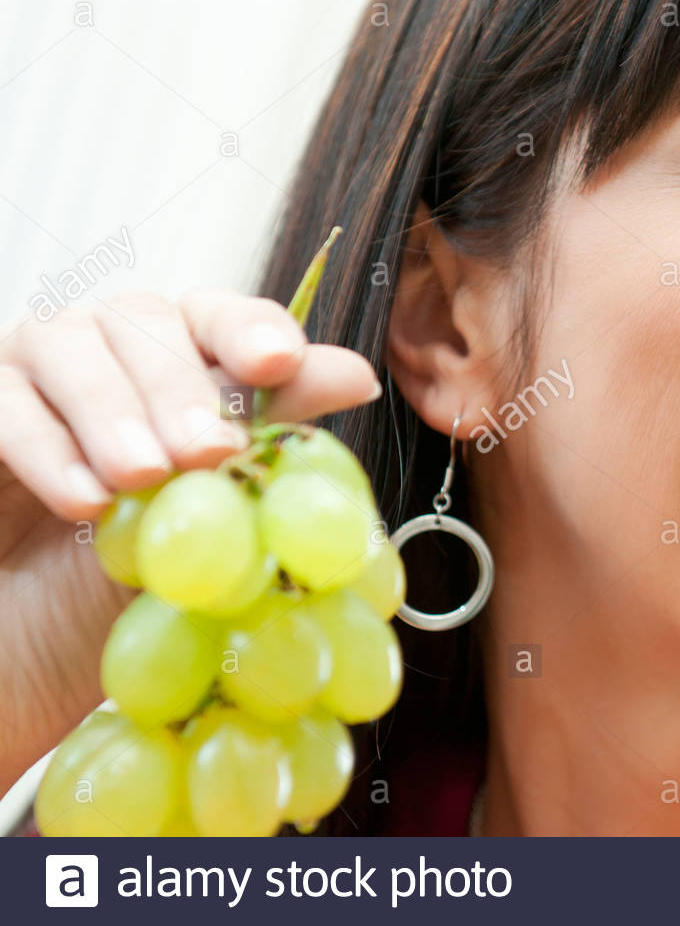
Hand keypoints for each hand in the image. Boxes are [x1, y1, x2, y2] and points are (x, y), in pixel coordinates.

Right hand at [0, 291, 378, 790]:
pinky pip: (4, 401)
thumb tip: (357, 376)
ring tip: (146, 477)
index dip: (249, 329)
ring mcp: (32, 374)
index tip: (279, 362)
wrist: (23, 648)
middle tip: (208, 452)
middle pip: (146, 321)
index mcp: (180, 365)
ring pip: (69, 344)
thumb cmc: (128, 580)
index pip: (218, 317)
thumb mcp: (214, 519)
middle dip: (182, 383)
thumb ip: (274, 440)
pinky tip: (85, 501)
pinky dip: (46, 446)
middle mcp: (108, 352)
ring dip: (114, 409)